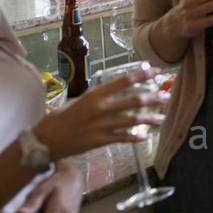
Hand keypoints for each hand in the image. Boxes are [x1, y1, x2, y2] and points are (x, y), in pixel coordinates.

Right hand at [31, 67, 168, 160]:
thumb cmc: (61, 118)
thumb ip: (99, 96)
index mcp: (95, 95)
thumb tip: (116, 88)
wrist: (45, 140)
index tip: (156, 70)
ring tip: (163, 118)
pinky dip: (136, 137)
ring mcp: (102, 125)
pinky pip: (124, 138)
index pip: (124, 81)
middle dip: (154, 98)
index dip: (142, 75)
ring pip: (133, 120)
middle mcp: (101, 109)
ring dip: (150, 119)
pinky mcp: (101, 141)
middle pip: (135, 100)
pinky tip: (145, 136)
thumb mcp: (80, 101)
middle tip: (167, 96)